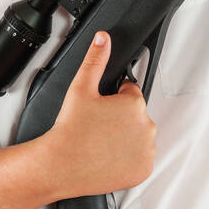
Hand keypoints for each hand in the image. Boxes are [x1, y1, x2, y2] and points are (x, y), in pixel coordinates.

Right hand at [40, 31, 156, 199]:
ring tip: (101, 143)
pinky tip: (109, 157)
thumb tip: (103, 38)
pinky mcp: (142, 170)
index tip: (100, 110)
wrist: (61, 165)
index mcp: (135, 104)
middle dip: (120, 119)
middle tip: (98, 127)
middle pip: (136, 116)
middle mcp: (147, 127)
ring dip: (126, 138)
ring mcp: (146, 151)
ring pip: (139, 137)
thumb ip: (95, 59)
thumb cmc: (70, 130)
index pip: (130, 93)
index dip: (113, 99)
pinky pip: (140, 159)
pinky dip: (128, 159)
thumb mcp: (81, 88)